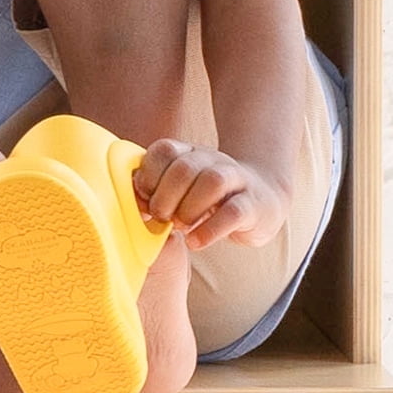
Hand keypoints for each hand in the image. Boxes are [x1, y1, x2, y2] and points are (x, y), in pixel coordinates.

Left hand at [132, 138, 285, 251]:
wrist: (263, 200)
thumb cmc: (210, 200)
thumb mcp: (181, 190)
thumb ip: (156, 191)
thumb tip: (129, 202)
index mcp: (191, 154)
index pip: (164, 149)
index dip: (148, 174)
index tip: (144, 198)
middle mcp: (214, 161)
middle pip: (185, 167)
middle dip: (165, 196)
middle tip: (161, 217)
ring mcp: (237, 180)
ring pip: (212, 182)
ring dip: (189, 209)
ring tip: (181, 227)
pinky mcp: (254, 205)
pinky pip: (233, 212)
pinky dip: (210, 230)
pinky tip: (196, 242)